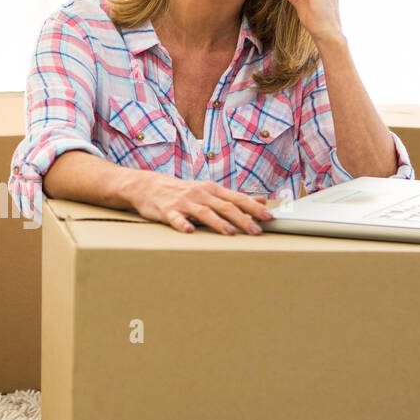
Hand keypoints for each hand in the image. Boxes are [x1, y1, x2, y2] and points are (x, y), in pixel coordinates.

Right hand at [127, 173, 272, 234]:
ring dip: (218, 223)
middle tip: (256, 232)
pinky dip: (183, 224)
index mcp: (212, 190)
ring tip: (230, 233)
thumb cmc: (183, 191)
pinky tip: (189, 231)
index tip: (269, 217)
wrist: (150, 186)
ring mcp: (184, 202)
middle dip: (242, 219)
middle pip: (225, 206)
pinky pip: (176, 218)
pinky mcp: (167, 210)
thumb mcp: (209, 191)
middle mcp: (201, 194)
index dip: (254, 208)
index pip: (237, 198)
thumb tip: (261, 200)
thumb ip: (234, 197)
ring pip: (204, 212)